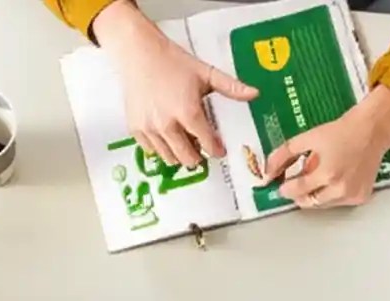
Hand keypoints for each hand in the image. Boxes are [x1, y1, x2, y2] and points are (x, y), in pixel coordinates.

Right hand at [93, 1, 256, 166]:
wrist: (139, 53)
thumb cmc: (172, 61)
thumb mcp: (205, 73)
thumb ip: (231, 87)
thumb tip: (254, 93)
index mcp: (188, 113)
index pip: (208, 145)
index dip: (216, 150)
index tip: (219, 149)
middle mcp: (167, 125)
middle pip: (188, 159)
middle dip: (199, 157)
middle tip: (202, 149)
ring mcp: (149, 128)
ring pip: (169, 158)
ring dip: (180, 154)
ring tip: (185, 141)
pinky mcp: (135, 128)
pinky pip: (151, 150)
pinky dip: (161, 148)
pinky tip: (167, 136)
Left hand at [263, 85, 389, 209]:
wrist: (371, 130)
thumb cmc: (342, 131)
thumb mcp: (308, 138)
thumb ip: (284, 155)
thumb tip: (268, 170)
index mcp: (327, 173)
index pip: (297, 191)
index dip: (286, 188)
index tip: (282, 185)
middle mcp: (341, 188)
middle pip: (308, 202)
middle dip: (300, 193)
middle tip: (298, 181)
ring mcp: (352, 195)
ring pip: (323, 204)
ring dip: (315, 194)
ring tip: (320, 175)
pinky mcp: (361, 197)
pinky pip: (338, 202)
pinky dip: (332, 194)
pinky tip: (335, 178)